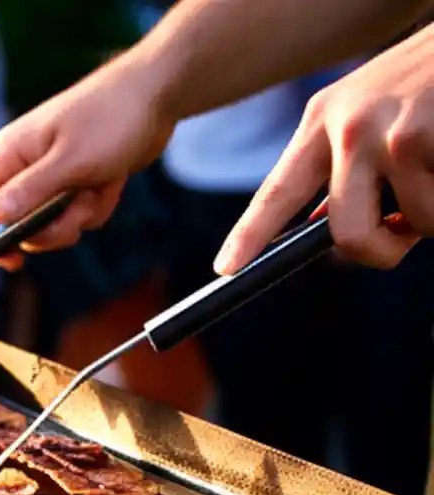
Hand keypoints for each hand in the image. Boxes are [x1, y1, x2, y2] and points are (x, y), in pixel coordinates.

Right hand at [0, 58, 175, 269]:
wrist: (156, 95)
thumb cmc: (112, 116)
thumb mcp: (72, 159)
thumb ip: (31, 190)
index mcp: (9, 154)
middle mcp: (22, 167)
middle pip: (10, 225)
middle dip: (43, 231)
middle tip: (69, 221)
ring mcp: (48, 178)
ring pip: (46, 227)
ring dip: (74, 219)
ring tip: (95, 190)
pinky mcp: (72, 185)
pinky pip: (74, 218)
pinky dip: (94, 208)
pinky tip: (108, 183)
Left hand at [215, 27, 433, 274]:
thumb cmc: (427, 81)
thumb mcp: (370, 114)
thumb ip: (345, 167)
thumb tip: (327, 226)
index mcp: (320, 121)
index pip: (276, 191)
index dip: (248, 235)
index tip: (225, 268)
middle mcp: (344, 128)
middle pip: (346, 233)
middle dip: (382, 250)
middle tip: (405, 234)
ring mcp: (384, 134)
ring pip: (414, 222)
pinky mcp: (422, 139)